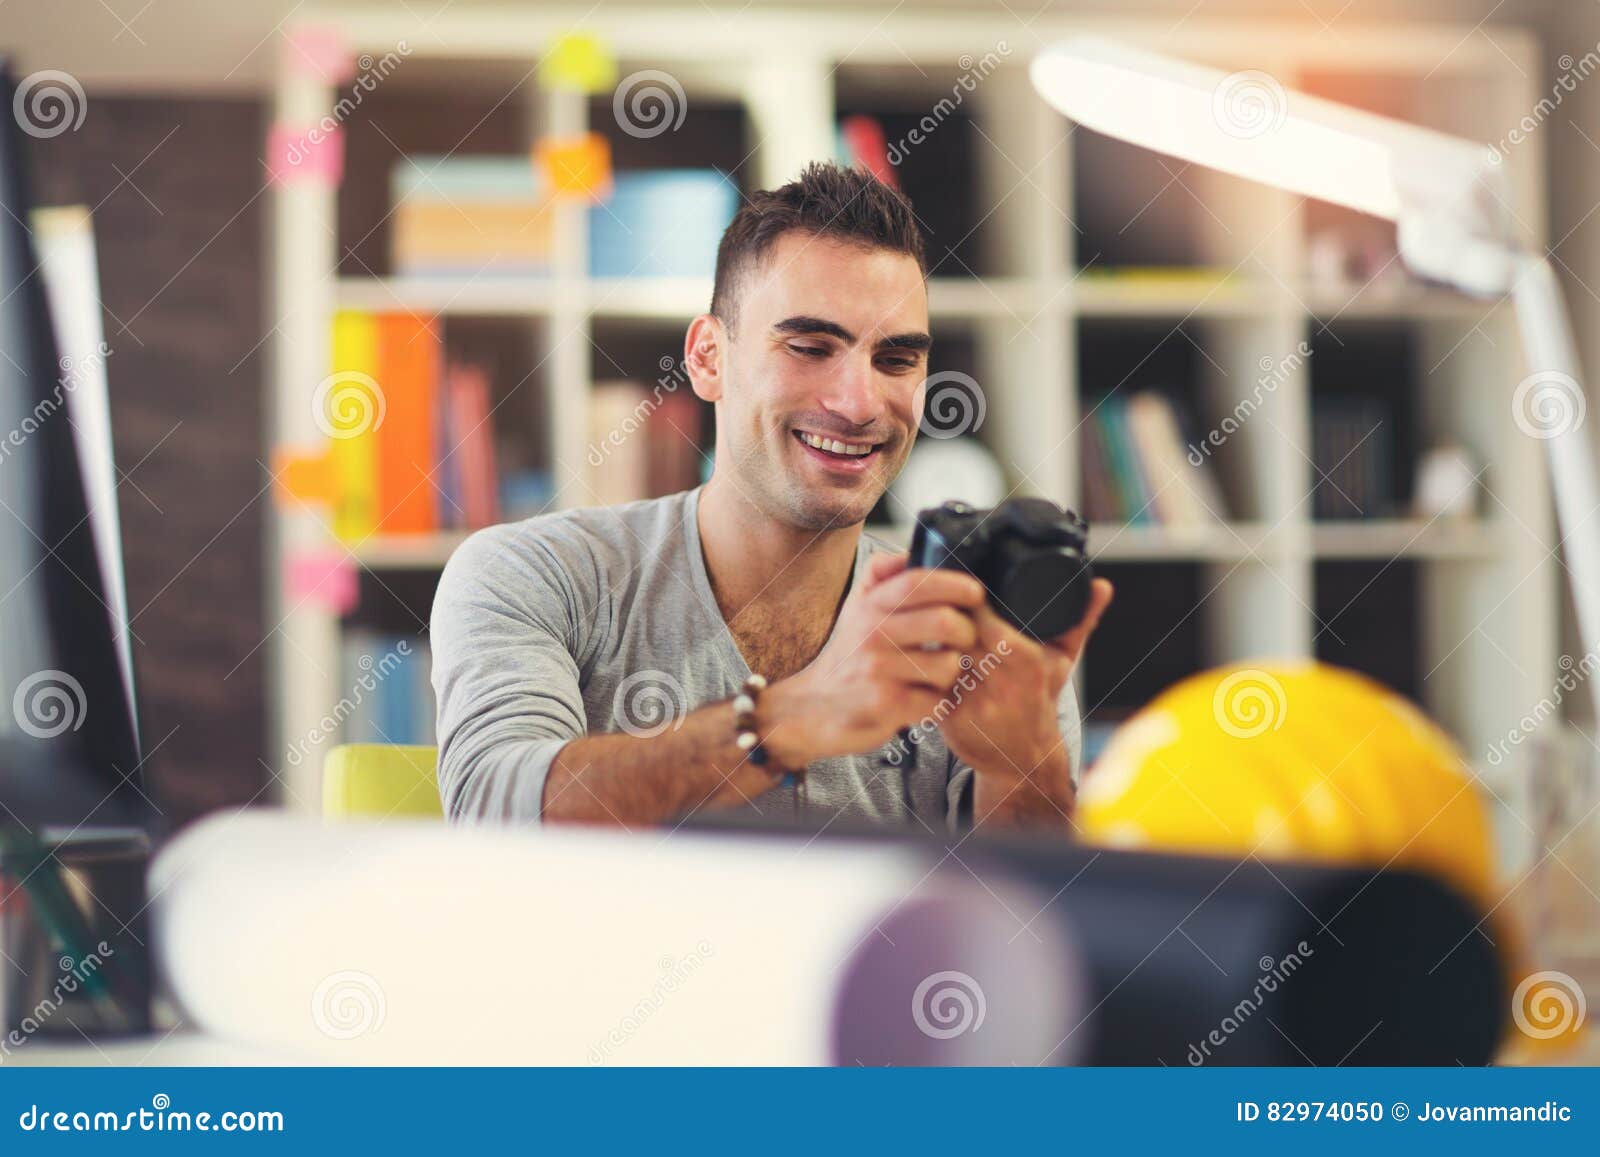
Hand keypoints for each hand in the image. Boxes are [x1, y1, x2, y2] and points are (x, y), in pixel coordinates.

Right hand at [764, 553, 985, 766]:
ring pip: (947, 665)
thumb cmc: (847, 655)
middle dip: (967, 631)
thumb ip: (881, 574)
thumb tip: (912, 550)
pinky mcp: (887, 706)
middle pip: (944, 621)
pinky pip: (937, 700)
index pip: (917, 582)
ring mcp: (879, 671)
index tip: (975, 592)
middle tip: (965, 639)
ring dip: (952, 672)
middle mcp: (872, 634)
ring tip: (938, 673)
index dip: (954, 583)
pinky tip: (924, 698)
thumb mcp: (856, 607)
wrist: (812, 708)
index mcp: (870, 607)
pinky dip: (938, 702)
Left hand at [939, 578, 1112, 773]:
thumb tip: (1103, 585)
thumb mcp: (1062, 661)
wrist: (1022, 758)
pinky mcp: (948, 717)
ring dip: (931, 641)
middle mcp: (999, 683)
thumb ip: (1079, 619)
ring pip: (939, 656)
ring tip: (927, 626)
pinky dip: (922, 667)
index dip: (969, 604)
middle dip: (946, 618)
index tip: (963, 593)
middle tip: (938, 604)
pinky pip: (927, 682)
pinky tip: (920, 656)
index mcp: (1026, 663)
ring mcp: (972, 702)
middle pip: (959, 635)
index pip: (985, 620)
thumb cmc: (1039, 701)